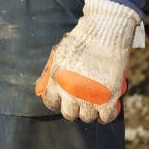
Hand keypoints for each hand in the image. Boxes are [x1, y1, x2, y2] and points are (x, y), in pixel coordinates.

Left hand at [35, 0, 140, 122]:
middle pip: (69, 113)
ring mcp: (90, 97)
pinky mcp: (109, 98)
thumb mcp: (59, 53)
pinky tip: (107, 104)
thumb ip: (48, 72)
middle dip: (74, 106)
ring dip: (91, 110)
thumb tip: (39, 90)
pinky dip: (106, 113)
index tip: (65, 98)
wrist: (105, 31)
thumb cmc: (81, 40)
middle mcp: (71, 91)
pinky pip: (106, 117)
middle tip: (81, 98)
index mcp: (57, 79)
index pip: (51, 103)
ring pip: (88, 117)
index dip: (58, 101)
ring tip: (95, 98)